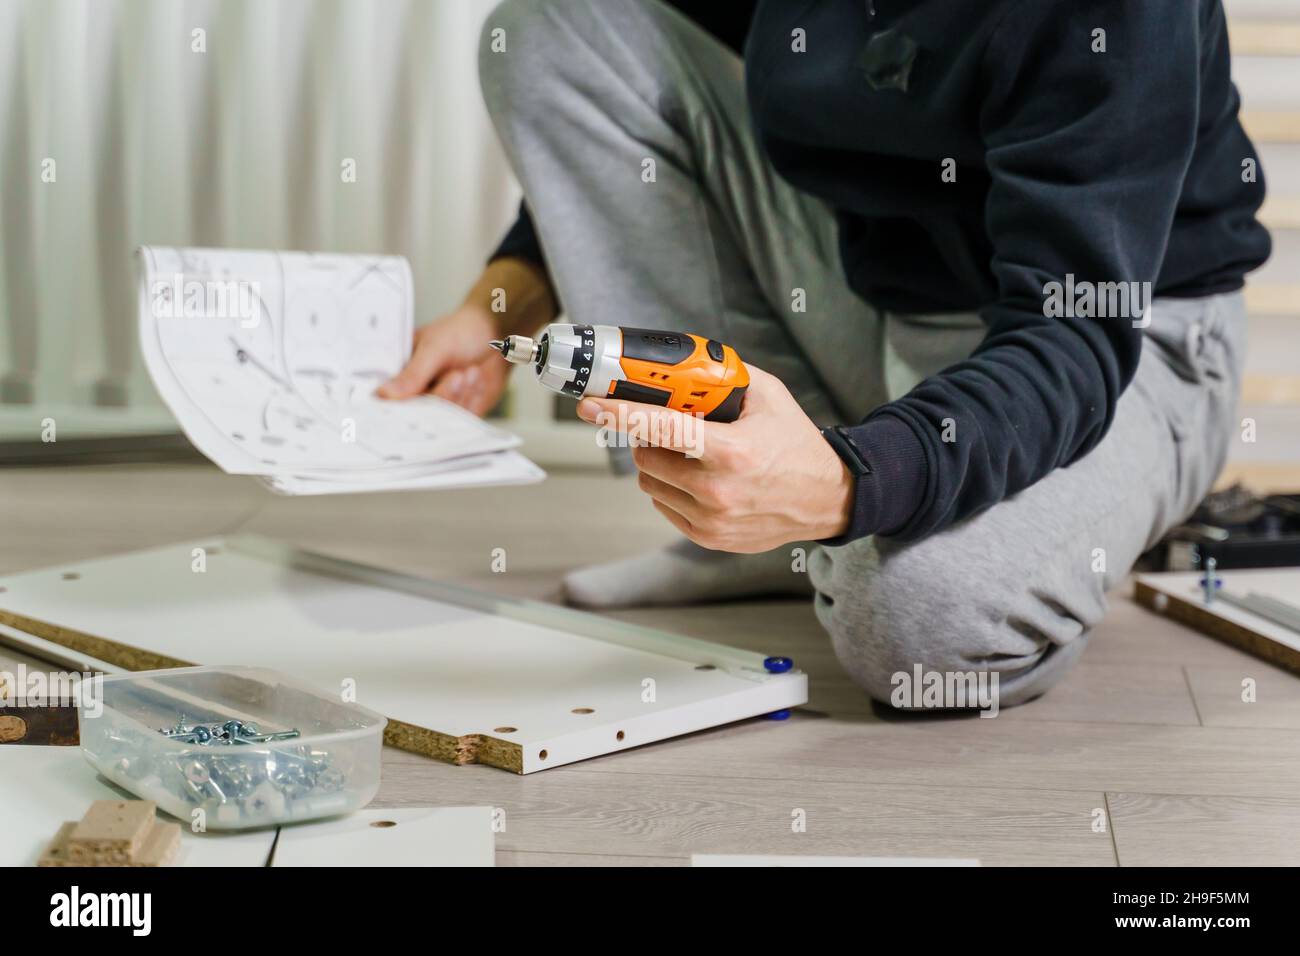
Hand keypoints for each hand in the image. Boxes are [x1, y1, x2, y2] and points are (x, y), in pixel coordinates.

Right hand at [376, 305, 507, 414]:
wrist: (497, 336)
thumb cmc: (462, 331)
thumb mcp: (435, 347)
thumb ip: (413, 373)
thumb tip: (386, 393)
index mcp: (400, 372)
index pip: (387, 397)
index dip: (396, 404)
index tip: (413, 399)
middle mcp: (417, 390)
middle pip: (417, 412)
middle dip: (441, 394)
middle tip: (456, 376)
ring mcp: (438, 402)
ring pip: (441, 417)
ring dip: (460, 394)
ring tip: (470, 371)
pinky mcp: (459, 410)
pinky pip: (461, 417)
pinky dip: (472, 398)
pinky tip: (477, 379)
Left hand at [576, 365, 854, 551]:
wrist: (826, 498)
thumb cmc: (796, 445)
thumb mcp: (768, 396)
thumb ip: (724, 375)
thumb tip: (683, 362)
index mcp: (731, 452)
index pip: (660, 429)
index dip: (620, 414)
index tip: (591, 406)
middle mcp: (717, 491)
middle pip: (646, 457)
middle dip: (648, 438)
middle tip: (669, 428)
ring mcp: (711, 520)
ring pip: (649, 483)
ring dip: (658, 464)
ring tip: (690, 455)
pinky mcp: (708, 538)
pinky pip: (663, 506)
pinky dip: (670, 488)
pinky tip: (698, 478)